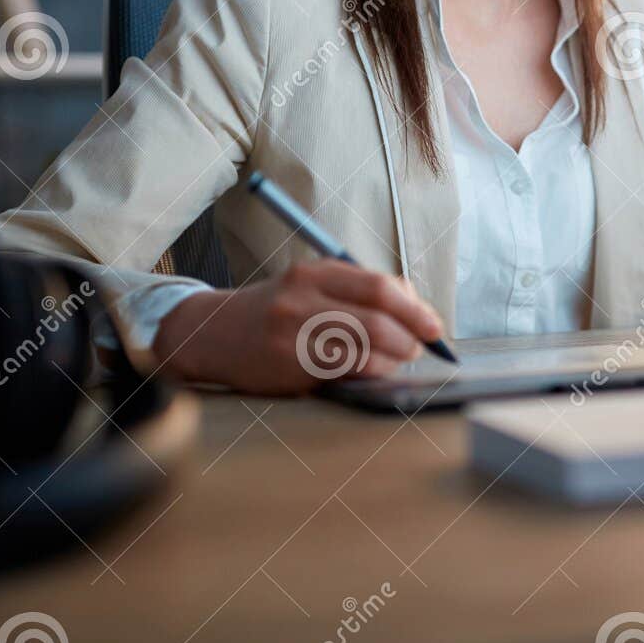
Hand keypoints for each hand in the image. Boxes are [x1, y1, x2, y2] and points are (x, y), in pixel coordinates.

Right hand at [153, 261, 446, 392]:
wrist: (210, 334)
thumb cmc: (271, 314)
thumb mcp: (309, 288)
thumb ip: (355, 293)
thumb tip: (414, 308)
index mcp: (315, 271)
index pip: (380, 285)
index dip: (415, 308)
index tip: (433, 325)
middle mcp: (304, 294)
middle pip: (379, 313)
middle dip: (412, 334)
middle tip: (421, 347)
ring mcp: (295, 328)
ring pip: (367, 342)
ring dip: (395, 356)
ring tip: (398, 360)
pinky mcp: (288, 361)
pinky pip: (346, 367)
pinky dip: (370, 371)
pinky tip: (371, 371)